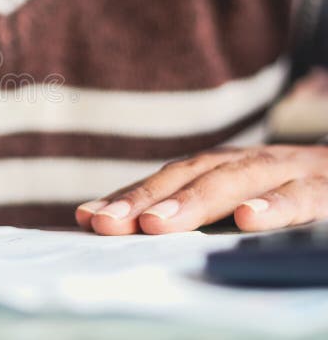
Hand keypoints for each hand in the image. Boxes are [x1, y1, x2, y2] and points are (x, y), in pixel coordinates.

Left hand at [75, 145, 327, 234]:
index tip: (87, 218)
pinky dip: (274, 205)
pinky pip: (303, 196)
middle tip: (107, 224)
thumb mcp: (240, 200)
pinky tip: (247, 219)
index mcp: (224, 167)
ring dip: (194, 200)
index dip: (127, 196)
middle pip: (191, 175)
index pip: (167, 180)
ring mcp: (288, 170)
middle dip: (145, 198)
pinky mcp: (326, 189)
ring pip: (237, 179)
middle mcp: (248, 163)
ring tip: (156, 224)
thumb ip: (192, 213)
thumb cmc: (289, 192)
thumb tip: (117, 228)